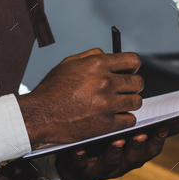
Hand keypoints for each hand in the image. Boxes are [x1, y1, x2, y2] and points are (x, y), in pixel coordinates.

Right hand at [17, 48, 142, 146]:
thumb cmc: (52, 89)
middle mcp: (105, 82)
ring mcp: (107, 104)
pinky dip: (124, 119)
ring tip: (119, 104)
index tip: (131, 71)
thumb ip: (92, 56)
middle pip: (138, 82)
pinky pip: (129, 120)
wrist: (40, 115)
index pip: (133, 60)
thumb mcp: (69, 63)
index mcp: (98, 64)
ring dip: (129, 103)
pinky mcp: (106, 125)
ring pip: (136, 102)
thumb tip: (109, 55)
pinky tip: (115, 117)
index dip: (133, 67)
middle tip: (125, 90)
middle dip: (133, 86)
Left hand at [54, 118, 178, 179]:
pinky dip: (81, 157)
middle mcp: (121, 163)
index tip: (161, 126)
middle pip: (133, 159)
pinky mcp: (81, 166)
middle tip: (139, 133)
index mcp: (135, 153)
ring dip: (115, 152)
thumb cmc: (113, 139)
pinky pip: (80, 164)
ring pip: (110, 163)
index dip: (157, 140)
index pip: (151, 149)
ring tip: (116, 140)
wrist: (80, 155)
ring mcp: (102, 166)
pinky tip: (80, 149)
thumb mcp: (134, 134)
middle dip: (137, 147)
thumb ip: (157, 126)